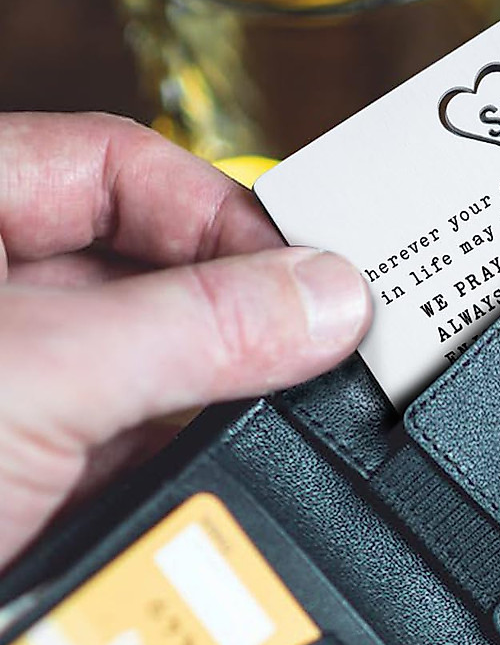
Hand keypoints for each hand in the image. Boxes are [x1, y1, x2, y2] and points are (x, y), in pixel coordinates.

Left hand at [0, 113, 369, 566]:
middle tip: (310, 343)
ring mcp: (10, 394)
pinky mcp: (29, 477)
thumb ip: (195, 330)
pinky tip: (213, 473)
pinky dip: (184, 461)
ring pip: (149, 366)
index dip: (218, 211)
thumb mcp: (31, 379)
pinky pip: (134, 448)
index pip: (114, 167)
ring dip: (214, 393)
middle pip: (145, 269)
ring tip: (275, 409)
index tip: (303, 274)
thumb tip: (323, 301)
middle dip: (231, 310)